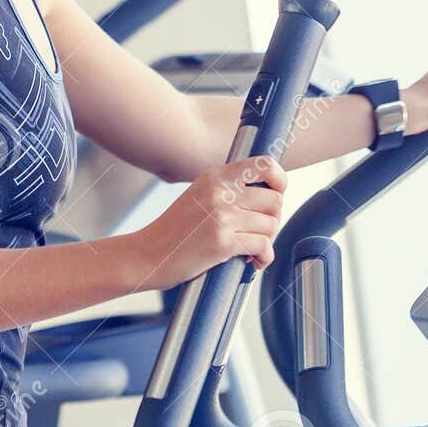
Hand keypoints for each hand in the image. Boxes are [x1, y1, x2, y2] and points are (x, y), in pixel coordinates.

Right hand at [128, 155, 287, 290]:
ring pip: (271, 224)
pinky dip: (264, 257)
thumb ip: (228, 189)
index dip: (280, 180)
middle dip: (274, 219)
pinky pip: (263, 246)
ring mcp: (221, 216)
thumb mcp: (199, 195)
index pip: (264, 165)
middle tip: (261, 231)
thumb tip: (267, 194)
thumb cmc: (174, 231)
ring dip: (267, 240)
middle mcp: (220, 192)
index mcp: (215, 176)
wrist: (147, 254)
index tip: (278, 195)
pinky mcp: (222, 242)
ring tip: (253, 249)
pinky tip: (253, 261)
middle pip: (275, 199)